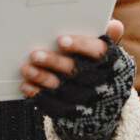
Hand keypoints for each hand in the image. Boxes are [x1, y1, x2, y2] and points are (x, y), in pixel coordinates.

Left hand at [19, 18, 136, 139]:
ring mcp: (88, 102)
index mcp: (113, 65)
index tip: (61, 40)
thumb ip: (107, 40)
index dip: (80, 46)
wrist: (104, 107)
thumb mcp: (110, 56)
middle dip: (55, 62)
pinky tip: (25, 85)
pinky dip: (39, 95)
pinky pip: (54, 106)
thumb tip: (114, 24)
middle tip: (35, 54)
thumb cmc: (102, 70)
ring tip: (26, 68)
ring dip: (43, 78)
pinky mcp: (74, 115)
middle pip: (77, 72)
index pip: (99, 54)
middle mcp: (103, 84)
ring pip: (63, 89)